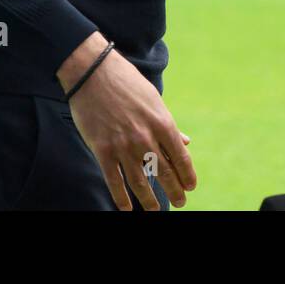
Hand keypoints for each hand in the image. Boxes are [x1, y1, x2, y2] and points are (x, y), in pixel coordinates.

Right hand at [57, 32, 196, 210]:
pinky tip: (126, 209)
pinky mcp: (103, 150)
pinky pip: (114, 181)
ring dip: (149, 200)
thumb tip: (185, 142)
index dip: (187, 175)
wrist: (93, 73)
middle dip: (175, 191)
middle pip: (164, 173)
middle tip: (181, 203)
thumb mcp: (154, 101)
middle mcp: (146, 138)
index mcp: (162, 123)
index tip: (191, 186)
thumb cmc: (126, 83)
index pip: (180, 157)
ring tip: (155, 211)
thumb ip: (169, 125)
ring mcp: (124, 146)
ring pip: (140, 182)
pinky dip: (121, 198)